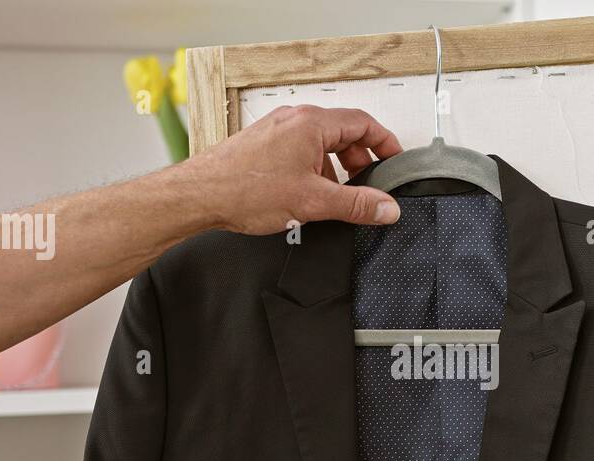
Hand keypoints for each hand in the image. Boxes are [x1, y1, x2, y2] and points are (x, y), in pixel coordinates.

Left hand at [178, 105, 403, 234]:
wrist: (199, 195)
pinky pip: (300, 152)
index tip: (394, 161)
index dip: (385, 143)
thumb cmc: (244, 189)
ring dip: (335, 170)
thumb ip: (355, 204)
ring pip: (320, 145)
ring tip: (335, 198)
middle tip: (367, 187)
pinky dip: (313, 171)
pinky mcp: (264, 146)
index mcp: (311, 123)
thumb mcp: (312, 201)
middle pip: (342, 134)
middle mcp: (294, 120)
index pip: (363, 124)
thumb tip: (386, 208)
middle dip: (360, 161)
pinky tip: (307, 197)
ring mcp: (277, 131)